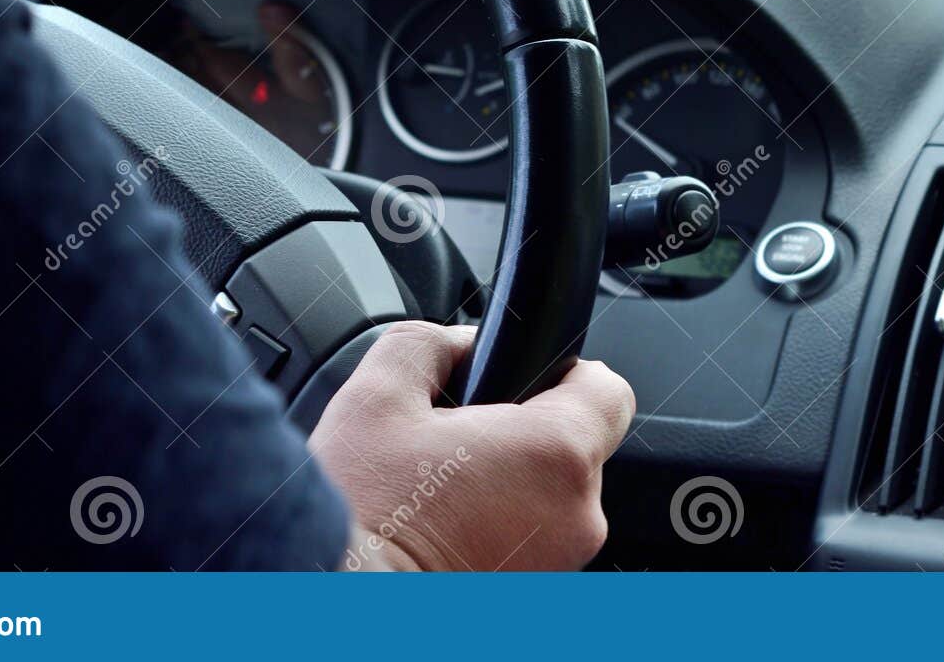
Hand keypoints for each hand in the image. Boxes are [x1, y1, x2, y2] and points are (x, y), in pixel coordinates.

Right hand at [308, 322, 634, 570]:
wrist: (333, 600)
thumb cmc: (361, 514)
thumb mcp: (378, 393)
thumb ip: (433, 343)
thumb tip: (461, 345)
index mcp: (555, 454)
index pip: (610, 391)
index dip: (568, 375)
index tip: (526, 382)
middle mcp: (576, 518)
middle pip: (577, 449)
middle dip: (525, 435)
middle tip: (459, 442)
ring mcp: (561, 568)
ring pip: (553, 501)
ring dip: (513, 487)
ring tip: (445, 492)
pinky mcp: (537, 599)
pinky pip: (533, 544)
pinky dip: (502, 532)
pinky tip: (448, 529)